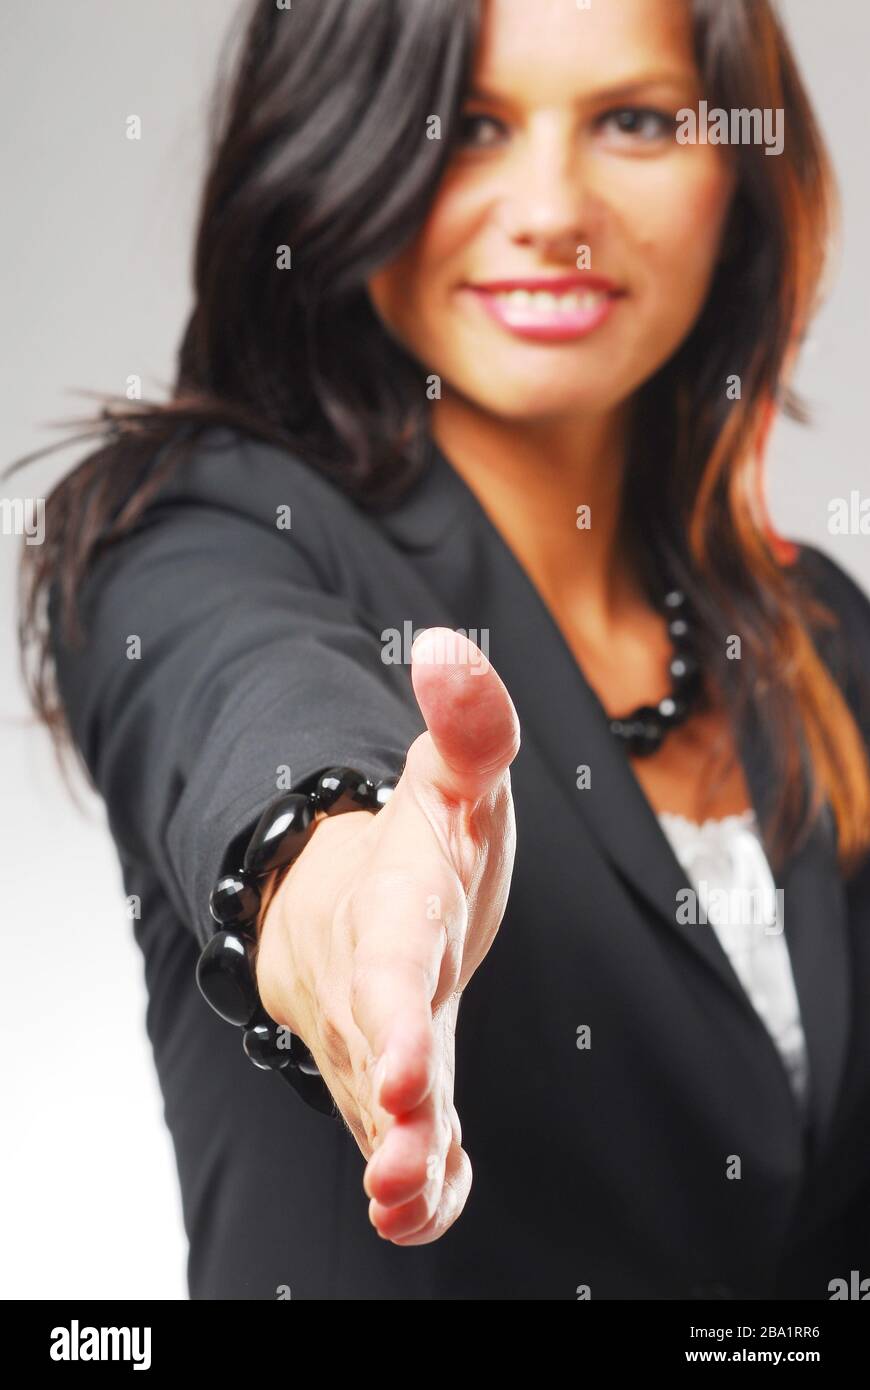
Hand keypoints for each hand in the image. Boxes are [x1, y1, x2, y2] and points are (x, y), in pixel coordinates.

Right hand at [255, 627, 519, 1243]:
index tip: (406, 1067)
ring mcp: (384, 1044)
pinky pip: (403, 1143)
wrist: (354, 906)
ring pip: (378, 1108)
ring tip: (402, 1203)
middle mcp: (377, 986)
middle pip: (376, 1047)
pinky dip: (417, 1187)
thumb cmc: (416, 849)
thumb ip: (467, 724)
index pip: (391, 961)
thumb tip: (448, 646)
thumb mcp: (454, 780)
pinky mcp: (401, 1086)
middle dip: (387, 1098)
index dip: (394, 1011)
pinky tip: (428, 1212)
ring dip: (394, 1159)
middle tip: (400, 1148)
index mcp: (396, 910)